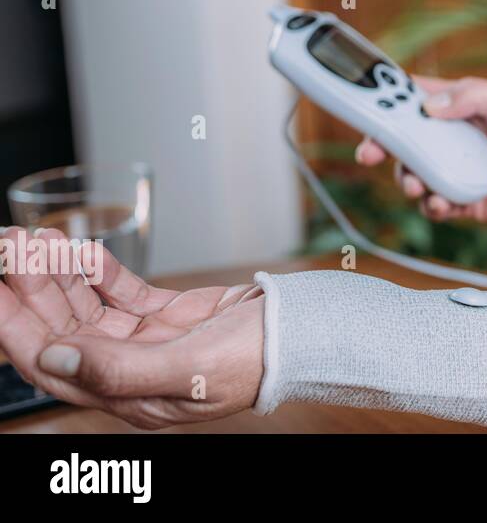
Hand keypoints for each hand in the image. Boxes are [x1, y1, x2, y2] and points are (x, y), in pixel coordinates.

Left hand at [0, 226, 262, 428]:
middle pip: (61, 329)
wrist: (309, 333)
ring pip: (85, 308)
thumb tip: (54, 360)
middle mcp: (131, 370)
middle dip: (30, 290)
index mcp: (130, 395)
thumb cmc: (260, 359)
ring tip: (36, 241)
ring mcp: (149, 341)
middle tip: (8, 249)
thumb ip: (120, 369)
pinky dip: (98, 271)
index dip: (13, 326)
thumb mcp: (190, 368)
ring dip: (59, 275)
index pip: (51, 363)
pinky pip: (120, 293)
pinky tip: (81, 251)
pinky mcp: (169, 315)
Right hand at [357, 76, 486, 222]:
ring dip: (407, 179)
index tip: (363, 106)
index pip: (414, 98)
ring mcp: (460, 170)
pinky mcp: (469, 202)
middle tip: (371, 153)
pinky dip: (432, 204)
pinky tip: (441, 202)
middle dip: (382, 146)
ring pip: (415, 175)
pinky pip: (437, 205)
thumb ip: (474, 96)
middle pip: (405, 140)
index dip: (386, 100)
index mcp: (462, 106)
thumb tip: (430, 105)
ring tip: (416, 183)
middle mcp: (456, 138)